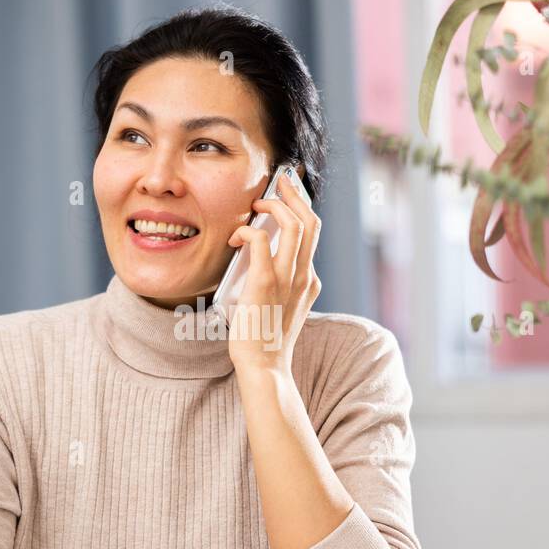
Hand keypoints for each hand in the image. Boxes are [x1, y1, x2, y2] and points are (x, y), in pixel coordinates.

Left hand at [225, 173, 321, 375]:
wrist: (264, 367)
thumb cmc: (264, 339)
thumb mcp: (279, 306)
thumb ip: (277, 282)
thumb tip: (256, 255)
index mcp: (309, 281)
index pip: (313, 232)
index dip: (301, 206)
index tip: (287, 191)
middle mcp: (304, 276)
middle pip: (310, 220)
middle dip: (294, 194)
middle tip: (279, 181)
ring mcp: (288, 279)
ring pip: (294, 224)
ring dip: (273, 206)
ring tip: (255, 206)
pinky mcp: (265, 283)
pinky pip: (261, 240)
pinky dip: (248, 230)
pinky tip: (235, 237)